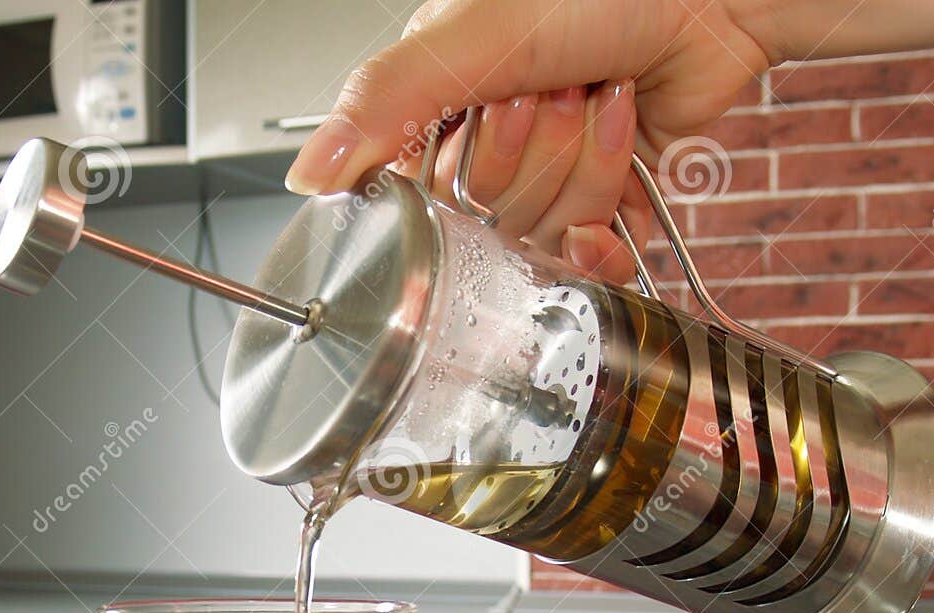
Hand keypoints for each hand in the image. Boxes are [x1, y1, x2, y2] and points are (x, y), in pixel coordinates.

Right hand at [285, 0, 775, 282]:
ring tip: (606, 103)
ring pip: (538, 233)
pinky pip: (585, 254)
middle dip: (537, 159)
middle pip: (483, 218)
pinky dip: (612, 222)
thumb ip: (382, 103)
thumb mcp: (469, 37)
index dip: (464, 168)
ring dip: (586, 169)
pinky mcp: (599, 197)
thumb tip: (307, 175)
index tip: (497, 111)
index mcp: (440, 95)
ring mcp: (544, 170)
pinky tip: (626, 172)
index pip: (416, 190)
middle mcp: (486, 135)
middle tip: (562, 93)